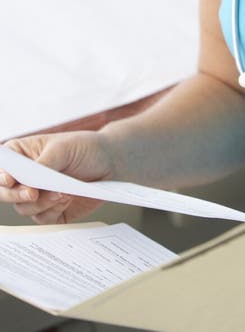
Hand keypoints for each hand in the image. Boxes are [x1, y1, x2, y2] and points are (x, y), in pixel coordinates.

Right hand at [0, 131, 114, 223]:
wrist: (111, 163)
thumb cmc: (85, 148)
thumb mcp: (63, 149)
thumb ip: (43, 164)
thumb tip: (26, 180)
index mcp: (22, 155)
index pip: (1, 167)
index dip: (1, 175)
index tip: (10, 180)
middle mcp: (25, 178)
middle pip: (5, 193)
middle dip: (17, 195)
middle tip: (33, 193)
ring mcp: (37, 196)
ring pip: (24, 208)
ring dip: (42, 203)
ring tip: (63, 192)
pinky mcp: (50, 211)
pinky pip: (42, 219)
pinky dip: (53, 211)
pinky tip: (67, 199)